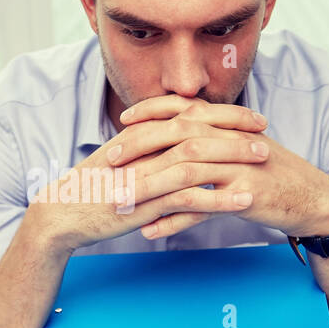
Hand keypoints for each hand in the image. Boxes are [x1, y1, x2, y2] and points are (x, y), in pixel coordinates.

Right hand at [25, 100, 269, 252]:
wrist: (63, 213)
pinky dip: (219, 199)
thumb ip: (150, 146)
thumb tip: (179, 138)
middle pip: (198, 130)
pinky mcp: (145, 204)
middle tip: (265, 134)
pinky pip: (189, 198)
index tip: (252, 118)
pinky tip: (244, 201)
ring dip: (234, 160)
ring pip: (197, 160)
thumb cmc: (95, 188)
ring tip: (263, 162)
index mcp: (141, 133)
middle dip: (236, 131)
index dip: (225, 114)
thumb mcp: (123, 159)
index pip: (190, 114)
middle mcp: (144, 148)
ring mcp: (145, 175)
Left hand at [112, 96, 328, 239]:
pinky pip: (202, 208)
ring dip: (148, 186)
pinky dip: (174, 220)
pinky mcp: (245, 195)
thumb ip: (211, 138)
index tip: (123, 122)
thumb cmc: (271, 174)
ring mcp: (238, 167)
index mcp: (227, 125)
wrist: (312, 198)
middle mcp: (230, 140)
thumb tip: (177, 137)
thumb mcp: (240, 149)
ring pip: (185, 171)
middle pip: (177, 135)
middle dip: (139, 146)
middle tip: (110, 160)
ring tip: (119, 201)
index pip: (183, 109)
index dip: (151, 112)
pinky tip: (150, 231)